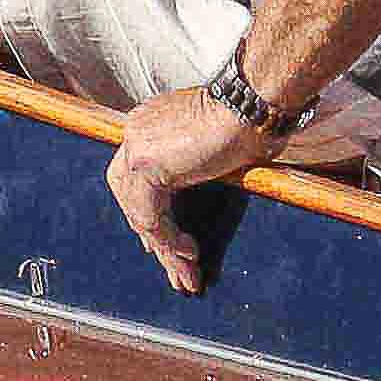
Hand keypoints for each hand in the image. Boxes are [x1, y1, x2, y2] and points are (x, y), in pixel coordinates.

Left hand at [106, 77, 285, 288]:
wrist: (251, 105)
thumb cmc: (249, 118)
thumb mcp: (214, 143)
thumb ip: (194, 163)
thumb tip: (197, 189)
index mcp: (149, 124)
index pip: (135, 177)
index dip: (148, 213)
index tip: (163, 242)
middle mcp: (136, 132)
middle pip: (129, 196)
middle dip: (151, 235)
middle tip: (172, 266)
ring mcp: (136, 147)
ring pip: (140, 212)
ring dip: (165, 248)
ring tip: (186, 275)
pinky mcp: (145, 164)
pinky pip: (150, 216)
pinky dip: (168, 240)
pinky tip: (188, 256)